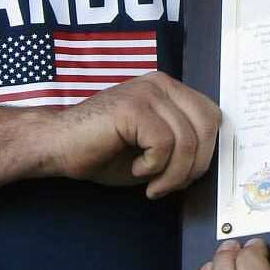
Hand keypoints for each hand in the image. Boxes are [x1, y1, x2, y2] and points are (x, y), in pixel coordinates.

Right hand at [42, 72, 219, 197]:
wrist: (57, 147)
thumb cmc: (103, 152)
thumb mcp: (154, 149)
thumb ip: (182, 146)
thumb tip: (207, 164)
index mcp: (170, 90)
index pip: (212, 116)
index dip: (205, 152)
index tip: (183, 175)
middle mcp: (162, 84)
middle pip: (207, 126)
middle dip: (194, 166)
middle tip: (168, 185)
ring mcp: (147, 92)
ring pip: (187, 140)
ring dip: (172, 174)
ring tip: (151, 184)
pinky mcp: (133, 107)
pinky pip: (164, 144)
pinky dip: (154, 167)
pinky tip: (136, 170)